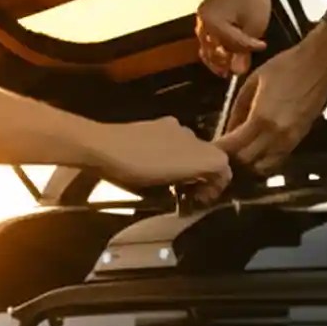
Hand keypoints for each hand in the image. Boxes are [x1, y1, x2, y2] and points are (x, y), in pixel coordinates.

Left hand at [90, 117, 231, 205]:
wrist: (102, 146)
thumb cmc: (133, 172)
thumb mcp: (163, 190)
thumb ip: (188, 188)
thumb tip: (195, 190)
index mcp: (202, 154)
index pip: (224, 170)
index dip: (215, 188)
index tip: (197, 201)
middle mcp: (193, 136)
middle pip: (209, 159)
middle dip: (201, 178)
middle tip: (184, 196)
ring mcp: (175, 127)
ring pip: (192, 150)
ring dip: (186, 167)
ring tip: (167, 184)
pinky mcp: (158, 124)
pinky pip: (175, 142)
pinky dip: (173, 155)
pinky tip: (153, 166)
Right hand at [196, 0, 275, 76]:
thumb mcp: (254, 24)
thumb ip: (244, 49)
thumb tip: (237, 71)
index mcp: (213, 22)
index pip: (229, 46)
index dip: (246, 50)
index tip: (262, 46)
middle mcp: (202, 21)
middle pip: (212, 51)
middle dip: (225, 61)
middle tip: (240, 69)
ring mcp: (201, 18)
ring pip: (205, 46)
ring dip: (216, 58)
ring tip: (228, 69)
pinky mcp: (204, 15)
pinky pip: (206, 37)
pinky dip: (214, 48)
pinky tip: (224, 54)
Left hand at [215, 23, 326, 173]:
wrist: (319, 64)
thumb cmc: (284, 67)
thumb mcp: (252, 82)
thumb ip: (237, 109)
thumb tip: (228, 130)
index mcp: (261, 118)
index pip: (235, 147)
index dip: (220, 151)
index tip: (210, 148)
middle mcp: (276, 135)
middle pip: (248, 163)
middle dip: (232, 159)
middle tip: (223, 151)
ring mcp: (290, 140)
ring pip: (264, 167)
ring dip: (249, 164)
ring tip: (239, 152)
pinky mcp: (300, 140)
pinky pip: (278, 160)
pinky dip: (264, 160)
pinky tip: (257, 149)